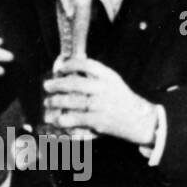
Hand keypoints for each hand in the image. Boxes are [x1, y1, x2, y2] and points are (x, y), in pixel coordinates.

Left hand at [43, 58, 157, 145]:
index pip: (87, 64)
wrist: (139, 120)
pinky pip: (75, 119)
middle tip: (47, 86)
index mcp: (108, 76)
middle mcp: (104, 89)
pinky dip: (63, 119)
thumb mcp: (112, 81)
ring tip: (48, 103)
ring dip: (56, 102)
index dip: (70, 64)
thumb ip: (95, 74)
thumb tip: (70, 66)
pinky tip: (56, 119)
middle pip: (74, 83)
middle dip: (57, 84)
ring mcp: (100, 105)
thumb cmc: (121, 99)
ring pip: (71, 102)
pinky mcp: (98, 121)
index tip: (60, 68)